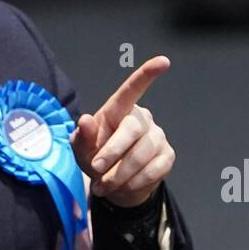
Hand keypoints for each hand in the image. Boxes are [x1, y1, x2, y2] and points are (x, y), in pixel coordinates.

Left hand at [70, 55, 174, 207]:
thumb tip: (85, 120)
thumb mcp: (81, 150)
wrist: (114, 186)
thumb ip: (81, 137)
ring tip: (103, 186)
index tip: (163, 62)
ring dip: (119, 174)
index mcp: (119, 111)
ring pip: (142, 153)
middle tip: (96, 169)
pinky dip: (134, 182)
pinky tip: (121, 187)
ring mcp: (157, 137)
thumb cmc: (95, 159)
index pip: (132, 89)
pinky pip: (153, 169)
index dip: (147, 74)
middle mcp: (142, 119)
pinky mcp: (167, 156)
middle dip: (113, 151)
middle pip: (133, 129)